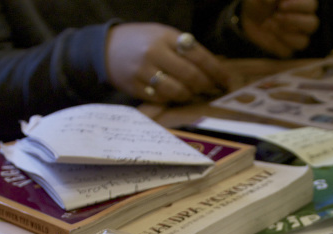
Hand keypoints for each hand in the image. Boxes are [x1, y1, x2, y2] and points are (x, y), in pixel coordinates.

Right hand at [105, 23, 229, 103]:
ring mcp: (143, 71)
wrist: (106, 48)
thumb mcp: (163, 35)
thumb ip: (185, 49)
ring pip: (177, 91)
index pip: (199, 55)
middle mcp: (154, 53)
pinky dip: (173, 99)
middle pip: (191, 76)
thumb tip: (215, 69)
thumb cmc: (142, 42)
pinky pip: (162, 99)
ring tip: (193, 93)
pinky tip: (175, 96)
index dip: (217, 71)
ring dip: (190, 95)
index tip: (226, 81)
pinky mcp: (135, 87)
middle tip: (212, 90)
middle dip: (206, 86)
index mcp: (165, 36)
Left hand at [241, 0, 319, 57]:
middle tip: (276, 16)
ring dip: (285, 34)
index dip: (298, 6)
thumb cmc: (259, 2)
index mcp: (302, 4)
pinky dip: (274, 43)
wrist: (247, 17)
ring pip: (303, 42)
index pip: (311, 6)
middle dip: (294, 20)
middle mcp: (303, 21)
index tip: (281, 5)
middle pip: (312, 24)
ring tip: (269, 24)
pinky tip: (266, 32)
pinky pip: (287, 52)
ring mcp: (295, 37)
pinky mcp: (285, 49)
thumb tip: (270, 1)